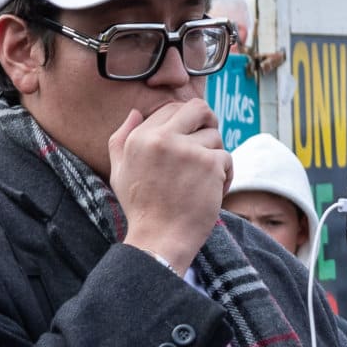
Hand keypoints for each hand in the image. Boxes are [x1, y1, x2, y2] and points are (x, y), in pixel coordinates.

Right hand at [109, 101, 229, 272]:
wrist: (159, 238)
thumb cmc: (141, 208)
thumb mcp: (119, 171)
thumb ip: (122, 138)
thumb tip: (135, 112)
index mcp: (141, 136)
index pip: (172, 107)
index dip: (187, 120)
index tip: (191, 137)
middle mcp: (162, 138)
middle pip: (199, 108)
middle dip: (209, 122)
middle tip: (209, 142)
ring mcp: (188, 150)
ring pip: (216, 137)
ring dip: (215, 157)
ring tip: (204, 180)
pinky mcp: (210, 164)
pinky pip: (227, 158)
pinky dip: (225, 176)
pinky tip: (213, 192)